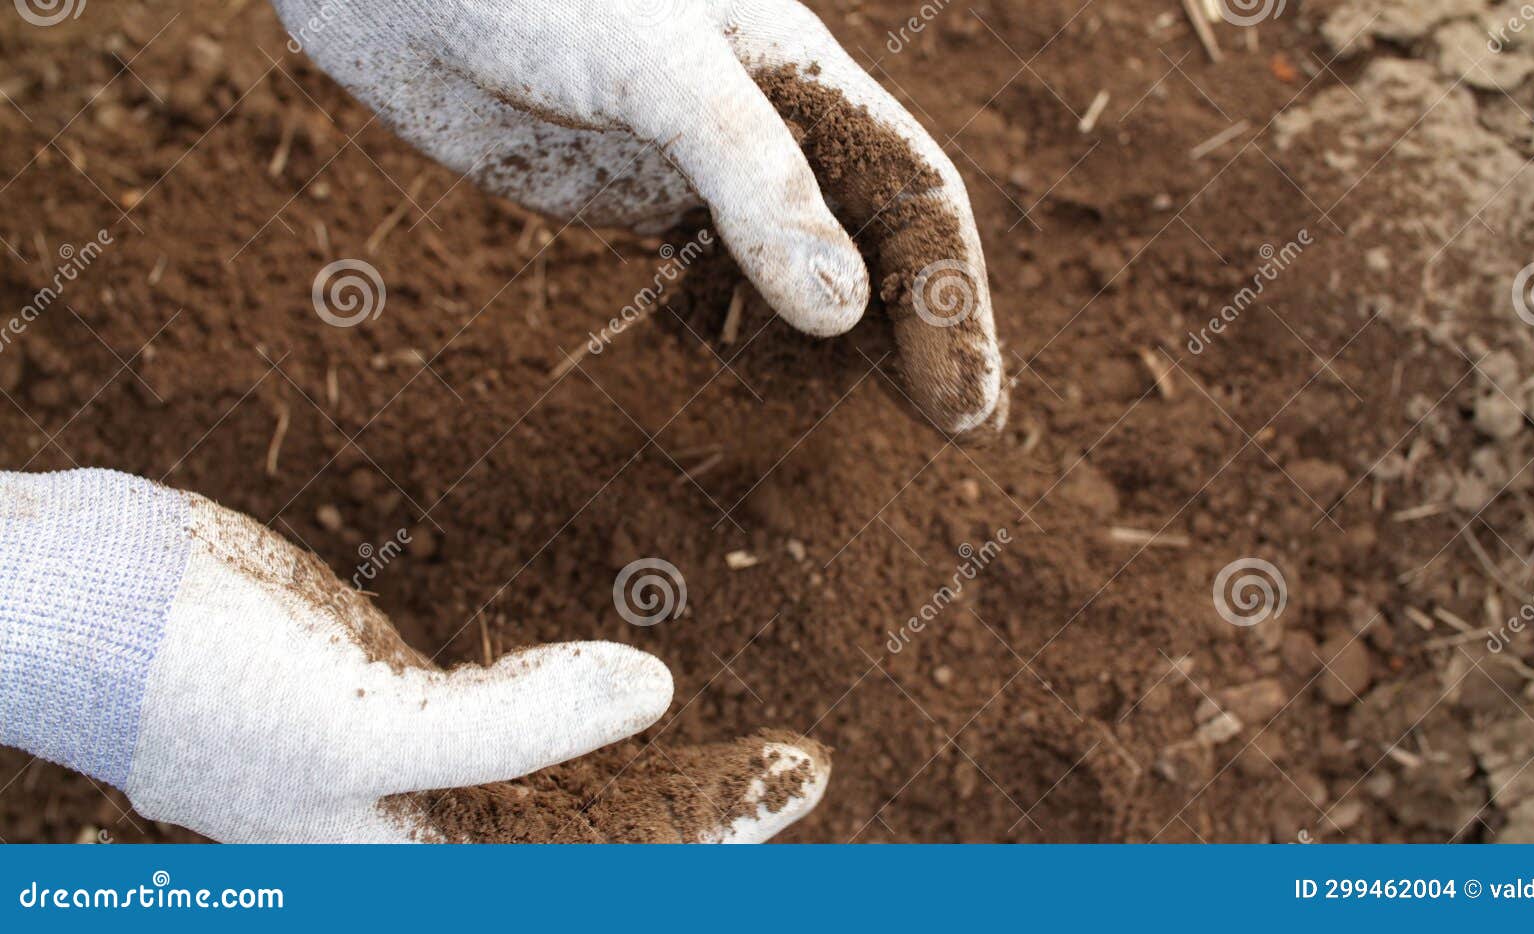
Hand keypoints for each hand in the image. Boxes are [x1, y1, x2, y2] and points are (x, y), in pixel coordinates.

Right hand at [0, 470, 827, 842]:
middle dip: (703, 814)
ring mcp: (415, 764)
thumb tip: (657, 698)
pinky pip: (517, 720)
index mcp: (414, 870)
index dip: (702, 846)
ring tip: (763, 750)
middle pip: (596, 841)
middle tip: (805, 764)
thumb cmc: (192, 680)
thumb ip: (513, 726)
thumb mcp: (355, 729)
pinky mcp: (401, 696)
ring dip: (662, 771)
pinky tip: (633, 696)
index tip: (796, 786)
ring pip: (567, 786)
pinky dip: (582, 713)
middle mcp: (423, 833)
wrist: (84, 599)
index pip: (592, 879)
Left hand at [272, 0, 1005, 432]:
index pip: (913, 195)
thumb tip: (843, 314)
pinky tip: (726, 369)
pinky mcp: (631, 191)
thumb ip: (751, 176)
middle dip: (909, 331)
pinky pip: (709, 274)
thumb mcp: (654, 69)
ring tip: (830, 416)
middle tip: (943, 427)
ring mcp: (696, 161)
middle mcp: (763, 120)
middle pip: (869, 237)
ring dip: (824, 343)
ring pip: (793, 265)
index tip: (963, 409)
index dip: (951, 300)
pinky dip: (731, 329)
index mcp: (798, 71)